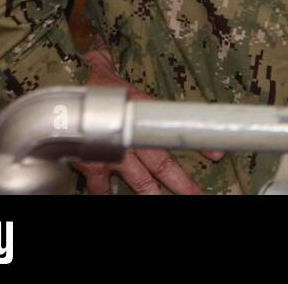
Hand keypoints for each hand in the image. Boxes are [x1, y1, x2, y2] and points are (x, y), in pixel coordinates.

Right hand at [73, 41, 224, 194]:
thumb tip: (182, 111)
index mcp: (144, 115)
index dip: (198, 144)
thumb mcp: (138, 96)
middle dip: (180, 181)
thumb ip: (160, 110)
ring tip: (163, 201)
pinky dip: (107, 196)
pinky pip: (101, 187)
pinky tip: (113, 200)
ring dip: (153, 193)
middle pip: (161, 163)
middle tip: (196, 194)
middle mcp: (130, 135)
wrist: (69, 87)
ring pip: (139, 179)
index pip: (175, 131)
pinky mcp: (91, 163)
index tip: (217, 157)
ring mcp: (111, 151)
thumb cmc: (107, 91)